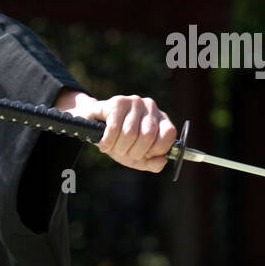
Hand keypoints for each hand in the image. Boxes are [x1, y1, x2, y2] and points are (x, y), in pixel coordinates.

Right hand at [55, 90, 176, 172]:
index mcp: (161, 120)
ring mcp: (135, 102)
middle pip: (147, 135)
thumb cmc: (121, 142)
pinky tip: (104, 143)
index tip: (145, 155)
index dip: (156, 150)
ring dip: (118, 148)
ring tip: (113, 147)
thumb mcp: (139, 158)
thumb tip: (162, 160)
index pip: (169, 134)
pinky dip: (108, 141)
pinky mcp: (118, 102)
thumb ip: (153, 163)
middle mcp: (151, 107)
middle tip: (124, 153)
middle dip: (134, 152)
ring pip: (129, 133)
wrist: (95, 126)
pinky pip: (114, 128)